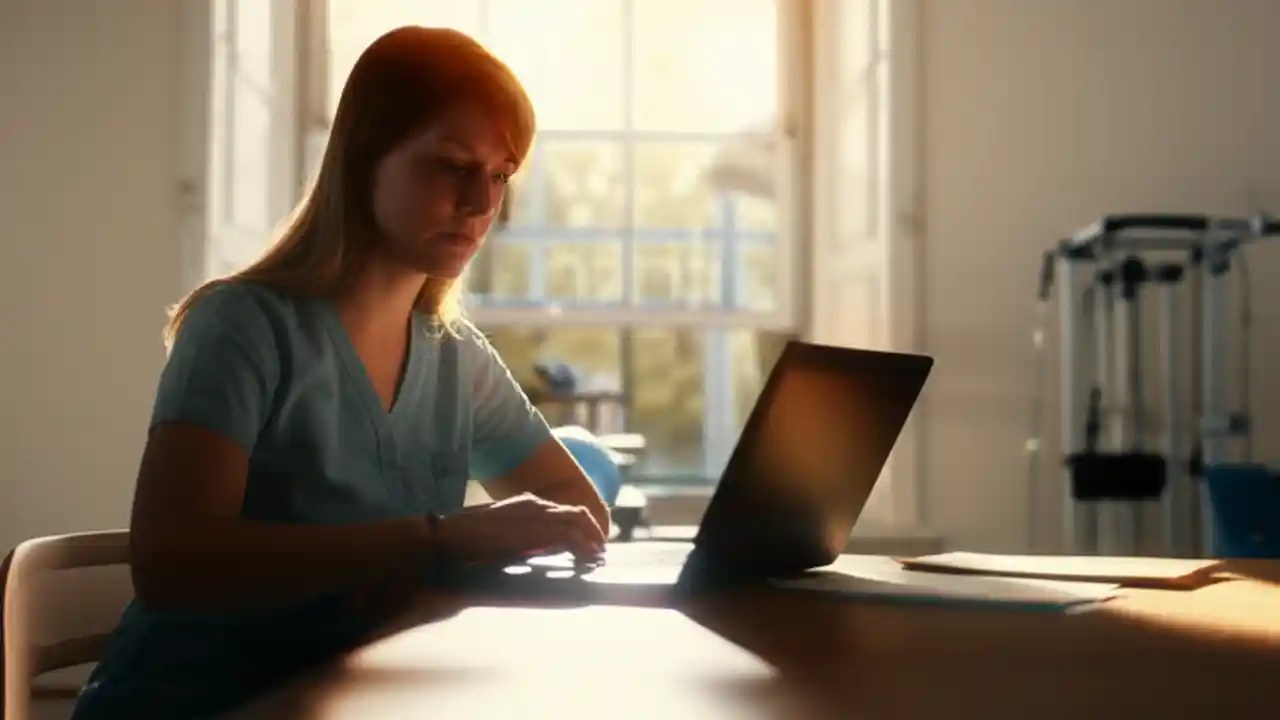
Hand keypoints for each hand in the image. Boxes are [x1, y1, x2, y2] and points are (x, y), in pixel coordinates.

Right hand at [434, 493, 605, 564]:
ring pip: (579, 521)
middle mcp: (536, 505)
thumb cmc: (469, 542)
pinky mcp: (538, 529)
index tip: (588, 545)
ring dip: (592, 540)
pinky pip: (572, 534)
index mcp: (527, 505)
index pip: (563, 513)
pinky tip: (588, 559)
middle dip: (593, 533)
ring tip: (598, 558)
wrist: (450, 538)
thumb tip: (538, 553)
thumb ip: (522, 541)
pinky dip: (584, 546)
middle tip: (599, 553)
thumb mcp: (502, 539)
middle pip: (577, 514)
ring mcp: (538, 514)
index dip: (581, 528)